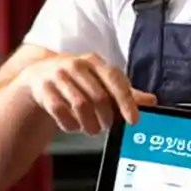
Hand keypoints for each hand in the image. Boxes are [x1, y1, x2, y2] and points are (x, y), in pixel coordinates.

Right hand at [16, 52, 156, 133]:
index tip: (134, 120)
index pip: (114, 79)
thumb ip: (124, 93)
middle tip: (107, 127)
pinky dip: (70, 124)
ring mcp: (57, 76)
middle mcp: (75, 65)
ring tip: (92, 129)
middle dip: (106, 118)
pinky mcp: (43, 89)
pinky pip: (60, 112)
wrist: (38, 77)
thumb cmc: (76, 81)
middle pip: (98, 96)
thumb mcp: (99, 82)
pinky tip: (73, 125)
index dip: (126, 101)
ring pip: (80, 106)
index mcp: (93, 61)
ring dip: (89, 124)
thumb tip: (151, 101)